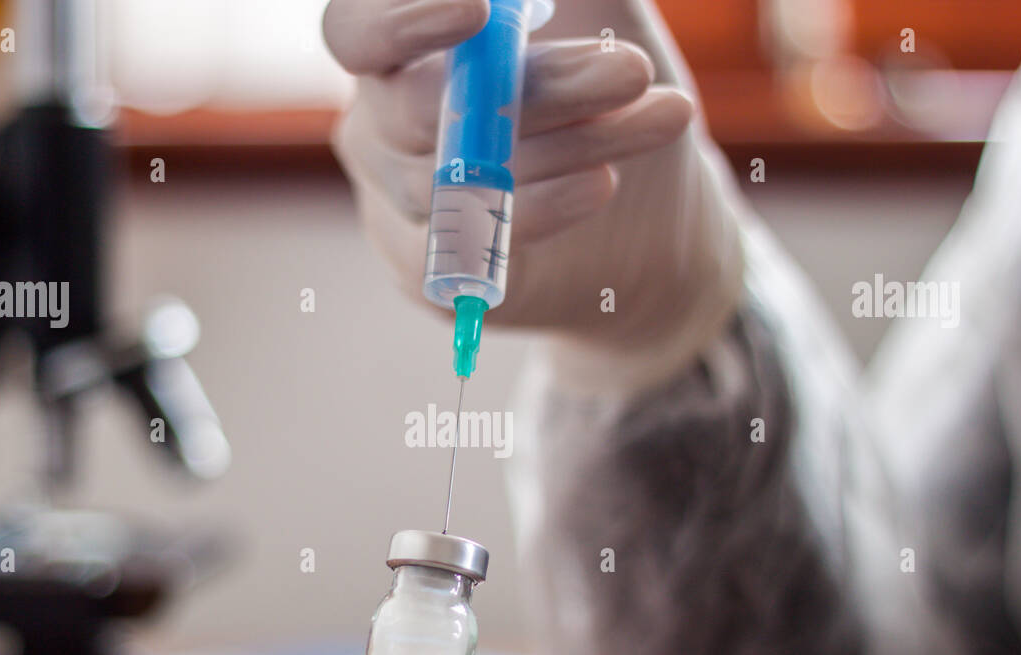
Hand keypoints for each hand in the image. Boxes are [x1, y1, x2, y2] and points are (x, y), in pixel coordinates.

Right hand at [323, 0, 742, 370]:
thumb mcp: (597, 9)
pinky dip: (542, 208)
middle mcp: (380, 120)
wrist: (644, 213)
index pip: (357, 30)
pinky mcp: (430, 264)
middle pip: (422, 107)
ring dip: (572, 142)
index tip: (480, 11)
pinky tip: (602, 183)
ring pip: (459, 175)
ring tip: (663, 118)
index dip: (401, 20)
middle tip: (631, 69)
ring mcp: (397, 197)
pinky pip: (469, 239)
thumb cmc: (605, 83)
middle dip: (540, 85)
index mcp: (397, 44)